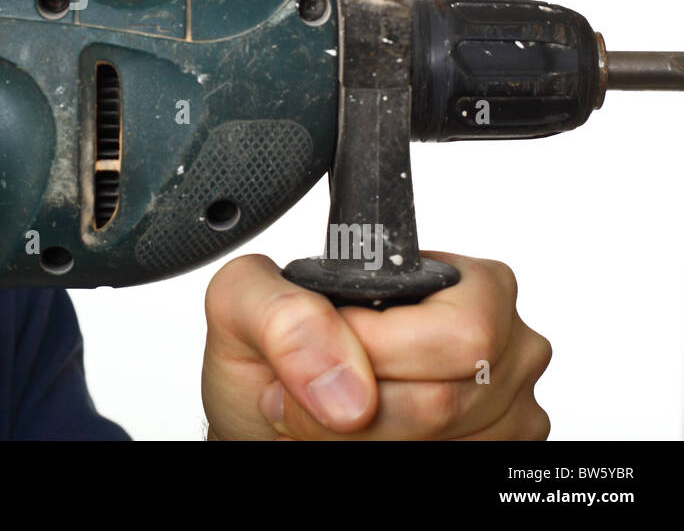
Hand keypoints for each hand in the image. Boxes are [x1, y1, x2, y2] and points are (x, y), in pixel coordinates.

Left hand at [201, 251, 550, 439]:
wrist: (260, 414)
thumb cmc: (266, 356)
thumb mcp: (244, 306)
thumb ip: (279, 312)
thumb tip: (344, 380)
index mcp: (465, 281)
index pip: (452, 334)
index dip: (372, 356)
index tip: (318, 363)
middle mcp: (503, 344)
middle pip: (442, 401)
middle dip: (353, 409)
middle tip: (304, 397)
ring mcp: (508, 411)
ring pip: (439, 444)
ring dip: (362, 440)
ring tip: (324, 410)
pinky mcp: (494, 456)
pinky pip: (447, 469)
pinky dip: (381, 456)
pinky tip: (359, 437)